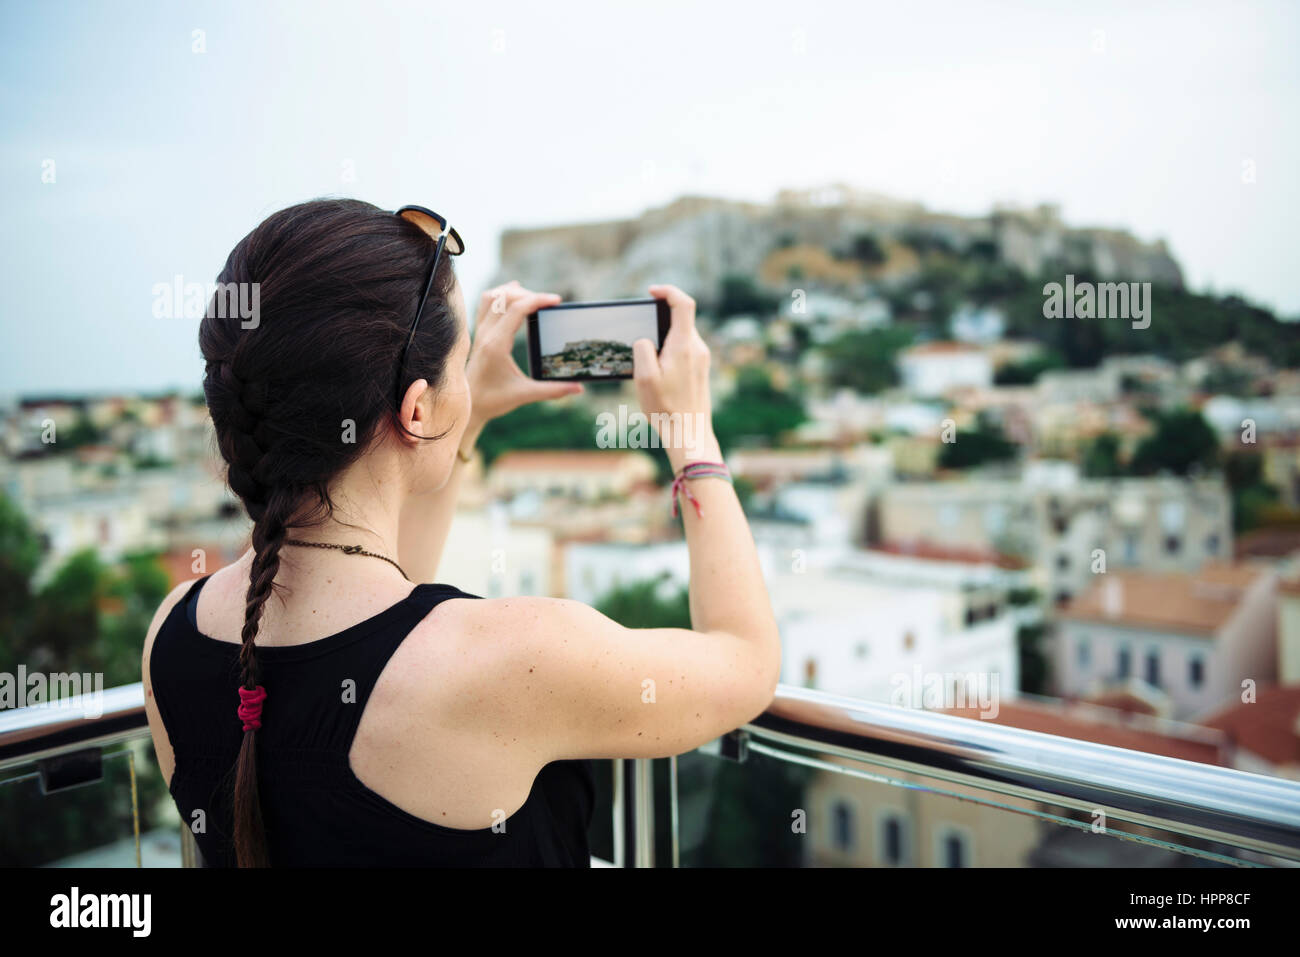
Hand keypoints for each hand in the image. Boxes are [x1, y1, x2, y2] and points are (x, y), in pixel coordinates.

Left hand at [465, 281, 582, 431]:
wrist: (469, 405)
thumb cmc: (494, 400)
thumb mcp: (525, 395)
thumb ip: (553, 391)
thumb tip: (579, 388)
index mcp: (497, 345)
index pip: (517, 310)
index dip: (538, 300)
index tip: (556, 300)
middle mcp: (487, 334)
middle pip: (506, 298)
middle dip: (530, 295)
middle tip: (549, 303)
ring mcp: (481, 332)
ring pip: (493, 297)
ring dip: (513, 292)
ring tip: (533, 297)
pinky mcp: (479, 333)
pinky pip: (486, 304)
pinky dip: (500, 294)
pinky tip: (513, 293)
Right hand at [633, 284, 719, 469]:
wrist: (689, 434)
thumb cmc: (666, 408)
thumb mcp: (644, 377)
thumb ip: (642, 349)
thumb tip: (645, 340)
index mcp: (684, 345)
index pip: (683, 303)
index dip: (668, 291)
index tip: (651, 292)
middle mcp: (697, 348)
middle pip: (681, 319)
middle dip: (660, 318)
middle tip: (641, 329)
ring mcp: (701, 359)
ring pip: (682, 335)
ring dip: (664, 337)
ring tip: (647, 358)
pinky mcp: (700, 370)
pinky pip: (684, 350)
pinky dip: (670, 350)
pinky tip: (658, 371)